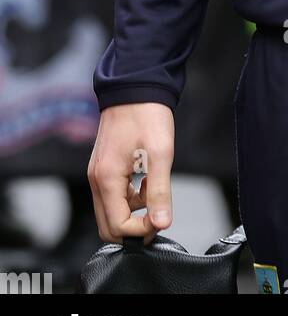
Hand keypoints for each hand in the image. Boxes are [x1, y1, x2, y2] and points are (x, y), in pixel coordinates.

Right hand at [87, 103, 174, 243]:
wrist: (136, 86)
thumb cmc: (147, 114)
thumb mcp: (160, 153)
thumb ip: (159, 191)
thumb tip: (162, 223)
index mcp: (107, 179)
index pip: (118, 226)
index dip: (142, 229)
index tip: (162, 216)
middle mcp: (97, 180)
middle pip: (109, 226)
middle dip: (134, 227)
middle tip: (159, 213)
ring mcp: (98, 174)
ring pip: (111, 212)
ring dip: (133, 212)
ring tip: (154, 188)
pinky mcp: (104, 168)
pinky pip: (113, 196)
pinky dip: (130, 198)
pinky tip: (147, 180)